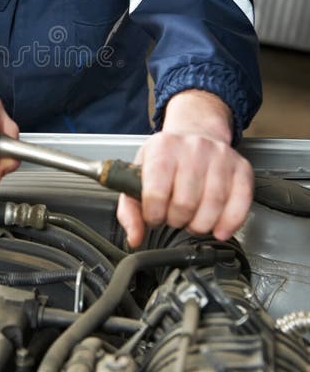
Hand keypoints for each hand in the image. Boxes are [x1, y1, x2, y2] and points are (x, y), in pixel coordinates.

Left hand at [117, 90, 253, 247]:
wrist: (195, 133)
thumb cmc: (166, 158)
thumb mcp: (139, 175)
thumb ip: (130, 209)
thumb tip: (134, 238)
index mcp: (163, 148)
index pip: (156, 194)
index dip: (154, 215)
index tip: (155, 216)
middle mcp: (194, 148)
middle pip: (185, 204)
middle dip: (177, 221)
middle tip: (175, 217)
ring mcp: (220, 157)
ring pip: (213, 206)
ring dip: (201, 226)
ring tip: (193, 221)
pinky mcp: (241, 168)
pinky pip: (241, 203)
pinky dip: (230, 223)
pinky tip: (219, 230)